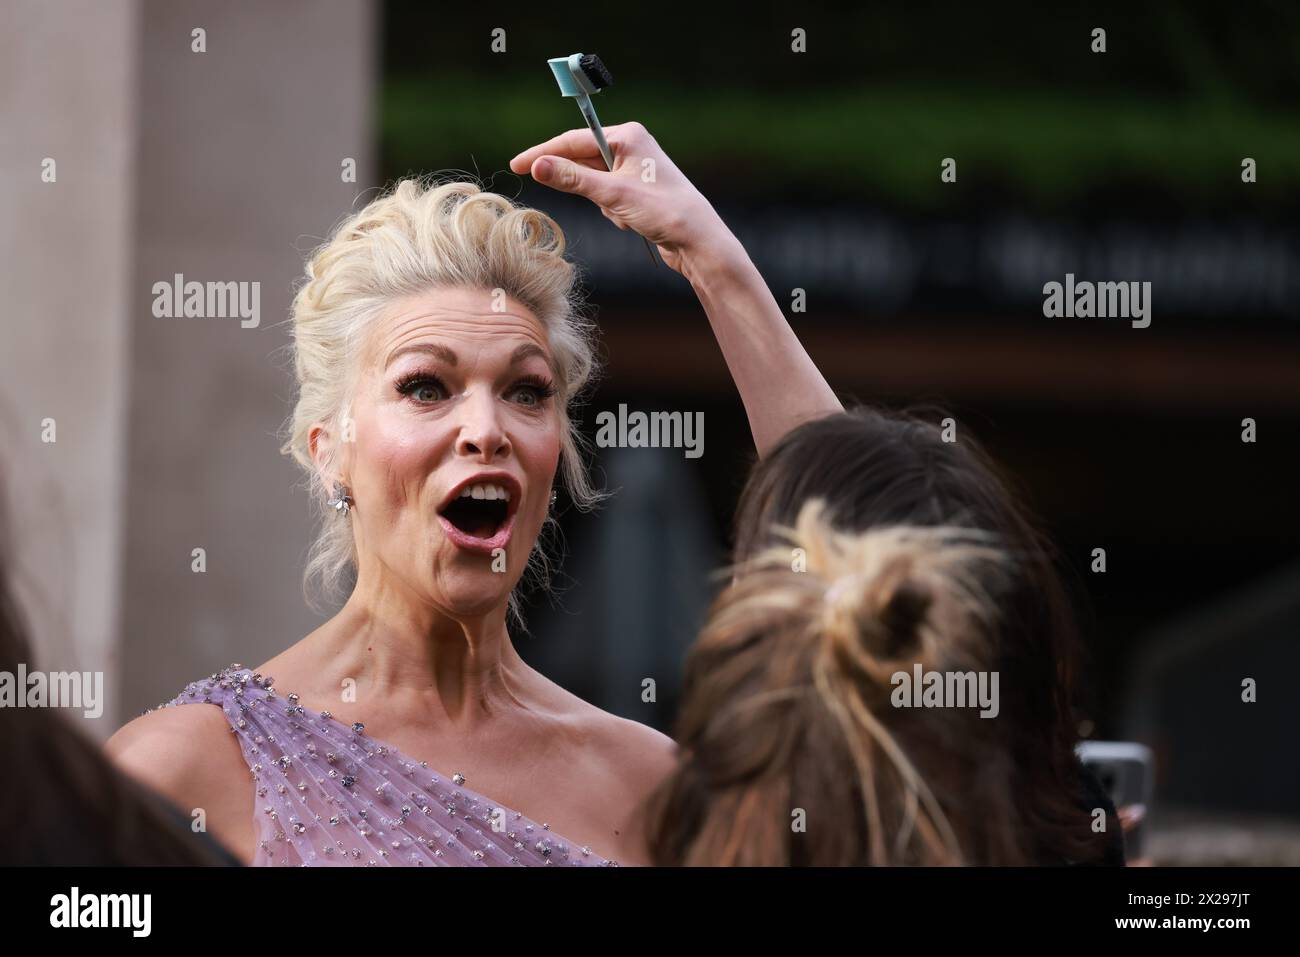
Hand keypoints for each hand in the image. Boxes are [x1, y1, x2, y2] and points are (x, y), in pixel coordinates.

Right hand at [509, 121, 728, 274]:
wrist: (698, 240)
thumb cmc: (663, 212)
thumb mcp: (612, 195)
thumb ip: (572, 179)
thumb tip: (537, 166)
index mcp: (628, 135)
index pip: (573, 140)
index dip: (543, 153)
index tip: (516, 165)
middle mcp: (631, 146)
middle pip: (583, 160)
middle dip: (583, 187)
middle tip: (583, 201)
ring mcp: (634, 169)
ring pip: (594, 184)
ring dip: (602, 204)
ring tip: (627, 216)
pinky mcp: (637, 191)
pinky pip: (608, 198)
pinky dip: (613, 212)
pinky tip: (633, 223)